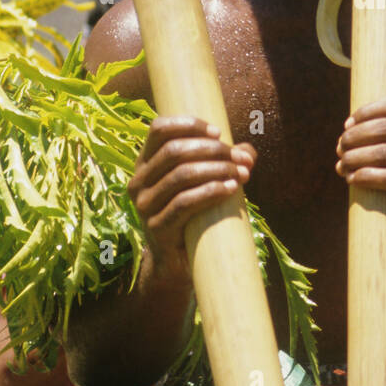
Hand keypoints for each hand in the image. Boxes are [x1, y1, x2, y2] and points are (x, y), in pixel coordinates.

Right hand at [128, 118, 255, 275]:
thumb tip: (247, 153)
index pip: (159, 129)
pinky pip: (184, 203)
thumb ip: (223, 163)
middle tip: (241, 159)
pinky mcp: (156, 227)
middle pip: (174, 151)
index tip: (218, 132)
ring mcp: (144, 205)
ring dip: (218, 170)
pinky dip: (211, 192)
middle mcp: (138, 181)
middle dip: (213, 150)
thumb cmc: (193, 213)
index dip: (189, 125)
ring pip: (181, 175)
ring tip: (243, 174)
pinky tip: (231, 189)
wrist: (176, 261)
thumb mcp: (205, 182)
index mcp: (145, 163)